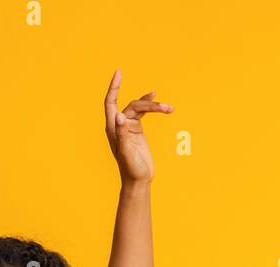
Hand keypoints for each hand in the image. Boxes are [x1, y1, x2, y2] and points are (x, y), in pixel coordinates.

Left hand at [104, 68, 174, 184]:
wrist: (138, 180)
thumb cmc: (131, 169)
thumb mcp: (126, 153)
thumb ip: (122, 135)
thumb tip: (119, 116)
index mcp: (113, 129)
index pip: (110, 102)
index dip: (114, 86)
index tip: (119, 72)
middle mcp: (119, 125)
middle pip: (132, 105)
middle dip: (148, 104)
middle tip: (165, 108)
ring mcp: (128, 126)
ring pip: (140, 108)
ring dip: (154, 106)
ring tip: (169, 109)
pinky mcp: (137, 129)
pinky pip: (143, 112)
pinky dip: (151, 107)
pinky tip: (159, 101)